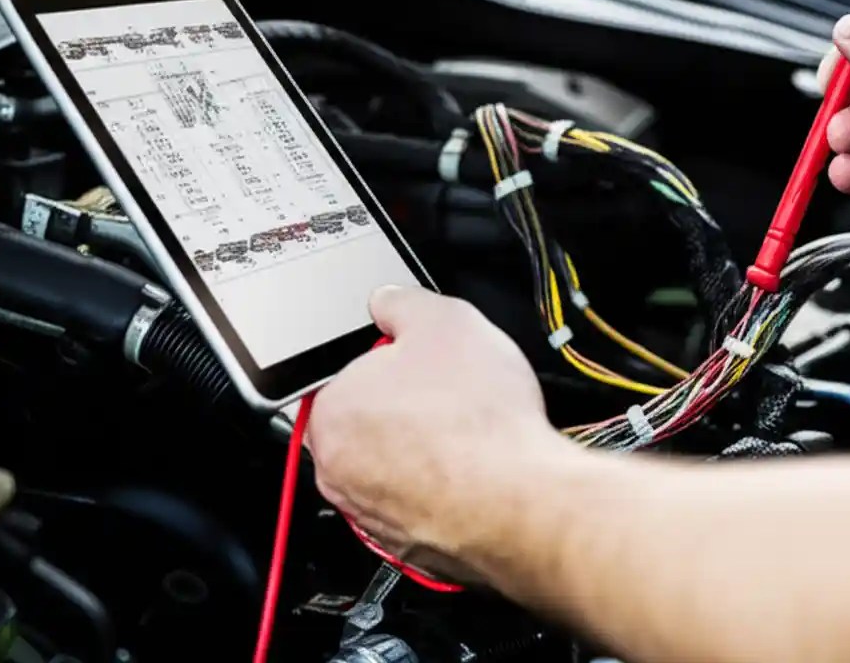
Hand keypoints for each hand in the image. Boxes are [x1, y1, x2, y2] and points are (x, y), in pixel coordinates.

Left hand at [306, 286, 566, 575]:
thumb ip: (403, 303)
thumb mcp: (446, 320)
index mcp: (329, 412)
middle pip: (369, 423)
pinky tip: (476, 473)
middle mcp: (336, 471)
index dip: (395, 361)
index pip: (350, 372)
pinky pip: (421, 504)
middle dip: (406, 408)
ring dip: (425, 452)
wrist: (520, 503)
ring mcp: (370, 515)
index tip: (426, 362)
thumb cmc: (480, 423)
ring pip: (394, 467)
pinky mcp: (407, 546)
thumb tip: (390, 302)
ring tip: (470, 438)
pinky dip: (442, 490)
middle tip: (453, 397)